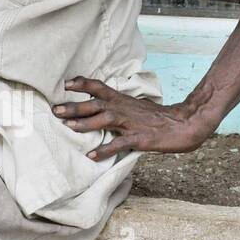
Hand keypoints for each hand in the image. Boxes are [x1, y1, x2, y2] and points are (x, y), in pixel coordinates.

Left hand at [53, 76, 217, 159]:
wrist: (184, 125)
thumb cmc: (158, 118)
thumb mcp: (135, 107)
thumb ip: (118, 107)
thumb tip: (99, 110)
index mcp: (123, 100)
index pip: (99, 87)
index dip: (83, 84)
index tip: (66, 84)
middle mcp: (124, 109)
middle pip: (96, 104)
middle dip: (75, 106)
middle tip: (55, 110)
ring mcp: (131, 123)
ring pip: (105, 119)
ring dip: (86, 123)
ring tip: (68, 127)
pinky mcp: (139, 138)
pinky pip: (119, 143)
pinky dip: (104, 149)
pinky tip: (92, 155)